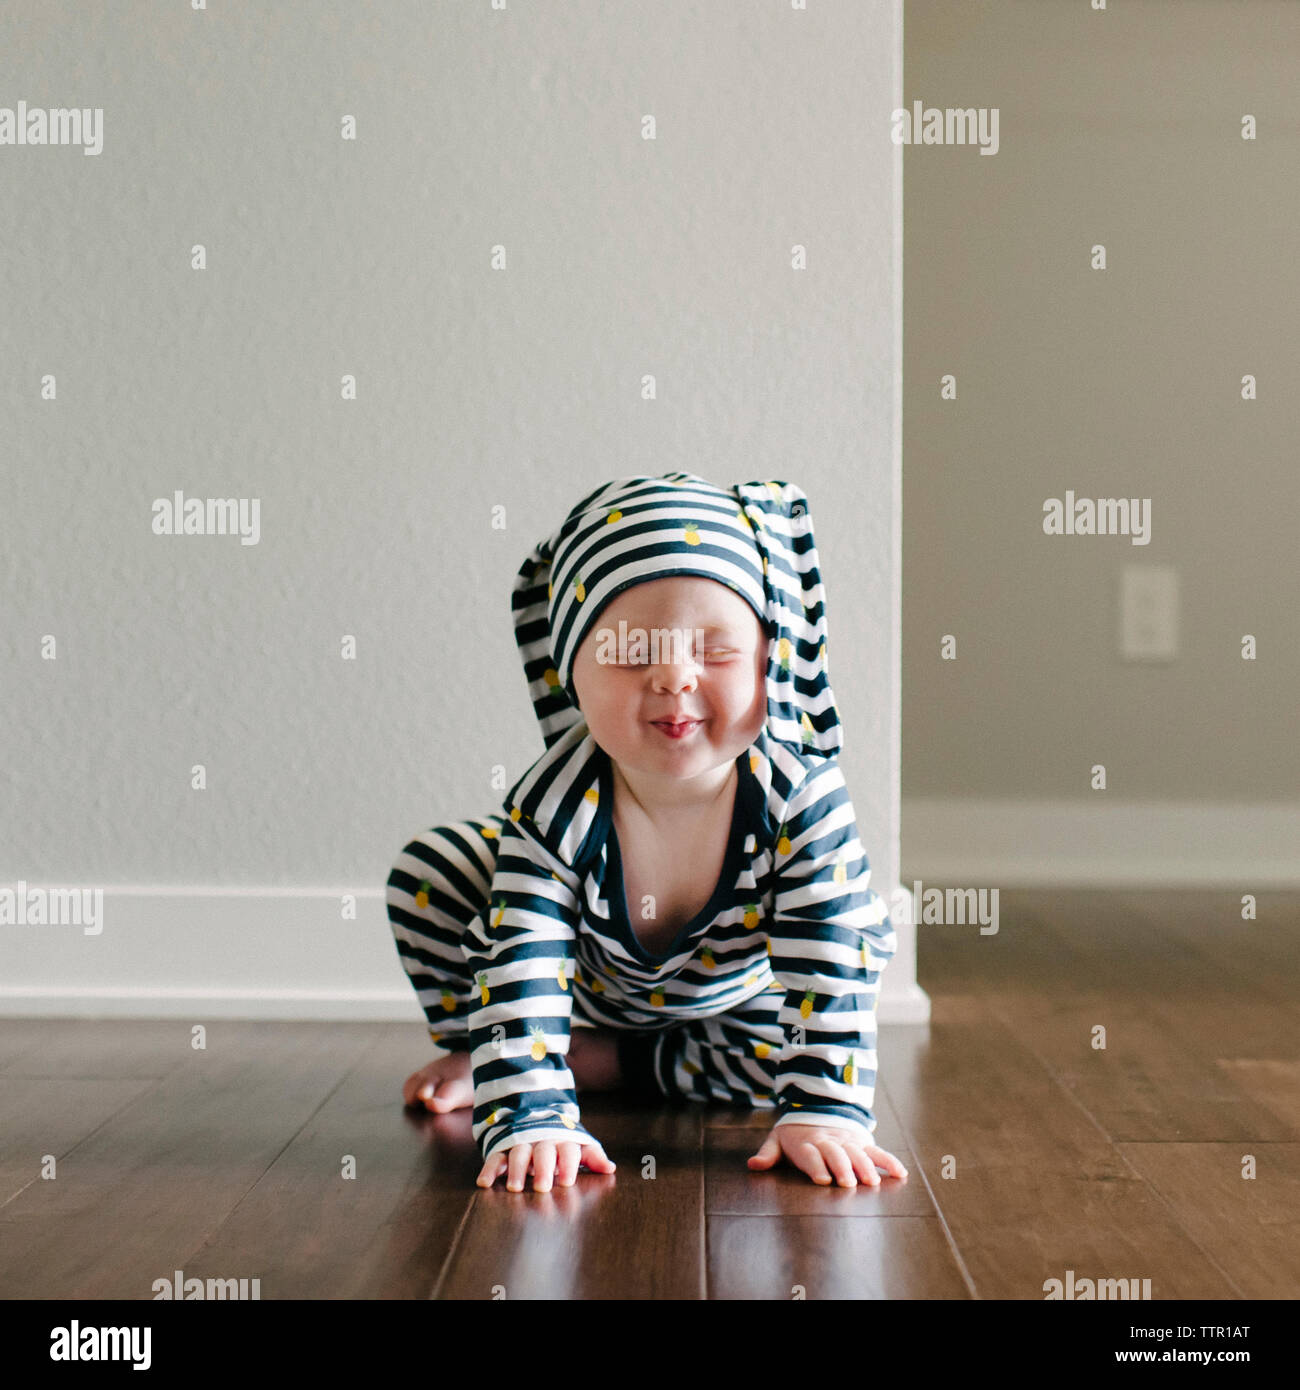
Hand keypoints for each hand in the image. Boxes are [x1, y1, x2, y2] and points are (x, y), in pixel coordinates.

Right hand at [476, 1139, 615, 1192]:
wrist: (532, 1115)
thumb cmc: (559, 1140)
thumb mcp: (577, 1145)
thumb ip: (592, 1156)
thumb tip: (610, 1168)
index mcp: (562, 1141)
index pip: (567, 1150)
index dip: (568, 1164)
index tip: (567, 1181)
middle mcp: (541, 1141)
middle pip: (543, 1153)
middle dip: (543, 1169)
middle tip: (543, 1187)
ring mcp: (521, 1143)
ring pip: (519, 1154)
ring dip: (517, 1170)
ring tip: (516, 1188)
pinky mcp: (503, 1148)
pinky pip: (495, 1158)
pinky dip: (489, 1169)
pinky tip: (484, 1183)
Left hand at [748, 1122, 907, 1187]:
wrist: (816, 1106)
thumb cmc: (795, 1133)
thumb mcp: (777, 1138)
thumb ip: (768, 1154)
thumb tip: (752, 1166)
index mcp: (806, 1143)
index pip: (811, 1155)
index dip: (816, 1166)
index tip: (822, 1179)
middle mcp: (828, 1141)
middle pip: (836, 1154)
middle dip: (842, 1168)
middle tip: (848, 1183)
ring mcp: (847, 1141)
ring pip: (857, 1152)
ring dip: (865, 1166)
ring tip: (871, 1181)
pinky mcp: (862, 1141)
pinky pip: (877, 1150)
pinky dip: (889, 1161)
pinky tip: (900, 1174)